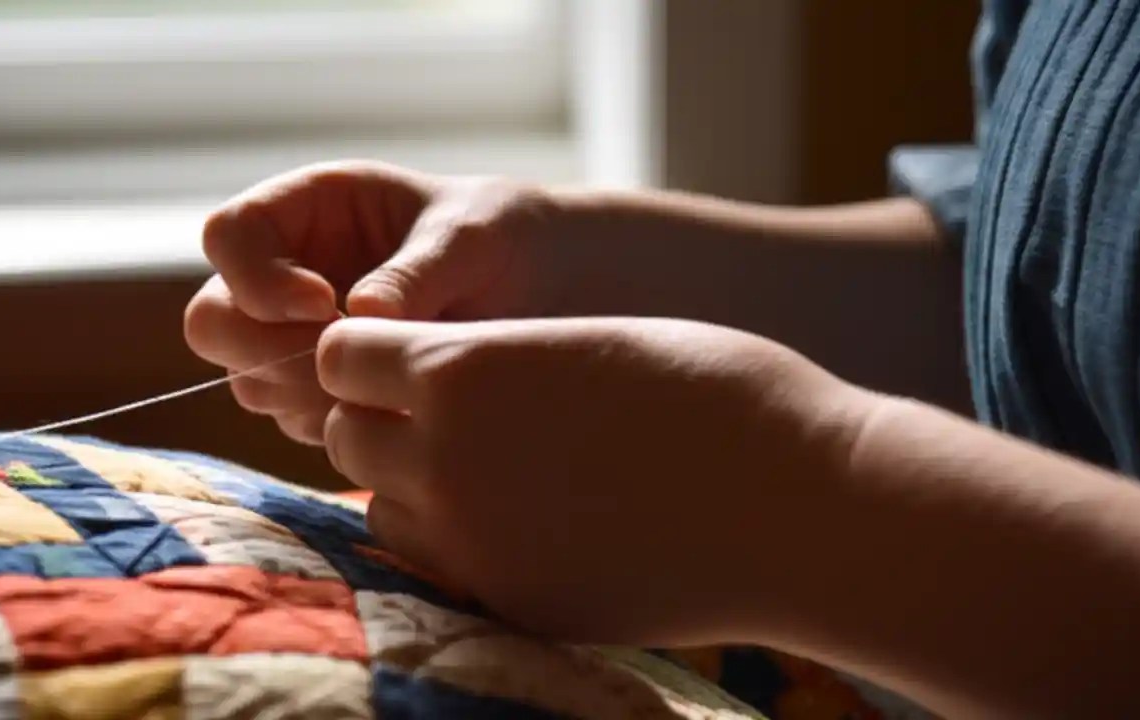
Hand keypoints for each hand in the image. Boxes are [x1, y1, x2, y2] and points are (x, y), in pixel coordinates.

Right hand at [184, 161, 574, 444]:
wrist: (548, 293)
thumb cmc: (504, 238)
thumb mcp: (472, 237)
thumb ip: (416, 271)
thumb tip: (362, 316)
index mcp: (310, 210)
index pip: (229, 234)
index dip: (256, 277)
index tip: (325, 304)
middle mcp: (288, 274)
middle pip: (213, 321)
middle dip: (270, 348)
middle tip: (349, 359)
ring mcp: (300, 339)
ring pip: (250, 382)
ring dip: (306, 393)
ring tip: (386, 382)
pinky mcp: (325, 392)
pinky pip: (296, 422)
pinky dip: (337, 424)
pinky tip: (397, 405)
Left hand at [315, 315, 875, 644]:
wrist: (799, 504)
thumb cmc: (714, 394)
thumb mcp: (588, 341)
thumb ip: (496, 361)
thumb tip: (438, 380)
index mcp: (461, 368)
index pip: (340, 354)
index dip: (371, 349)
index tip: (412, 352)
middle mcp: (442, 457)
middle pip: (344, 432)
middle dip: (379, 415)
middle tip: (449, 411)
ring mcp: (472, 543)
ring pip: (379, 502)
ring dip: (409, 481)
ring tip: (487, 468)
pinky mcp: (509, 604)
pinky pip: (436, 566)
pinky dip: (453, 541)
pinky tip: (521, 521)